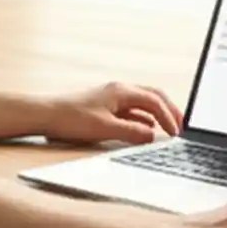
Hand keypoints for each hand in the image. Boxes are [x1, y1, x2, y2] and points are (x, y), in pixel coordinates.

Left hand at [43, 81, 183, 145]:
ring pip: (142, 103)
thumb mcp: (105, 129)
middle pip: (153, 97)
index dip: (169, 117)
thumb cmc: (70, 118)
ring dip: (157, 115)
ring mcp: (111, 98)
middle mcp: (119, 91)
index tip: (177, 133)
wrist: (44, 114)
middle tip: (182, 125)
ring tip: (168, 129)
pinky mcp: (104, 107)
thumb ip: (131, 133)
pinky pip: (131, 111)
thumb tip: (153, 136)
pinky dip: (142, 120)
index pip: (154, 101)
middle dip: (169, 110)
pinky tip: (144, 131)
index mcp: (121, 91)